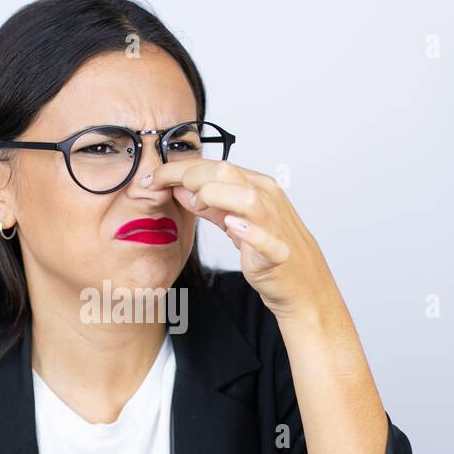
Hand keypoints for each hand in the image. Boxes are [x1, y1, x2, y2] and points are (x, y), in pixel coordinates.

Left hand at [143, 159, 339, 322]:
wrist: (302, 287)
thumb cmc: (270, 253)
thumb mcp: (235, 221)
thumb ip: (209, 205)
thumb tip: (179, 187)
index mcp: (256, 186)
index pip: (214, 165)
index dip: (177, 168)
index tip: (151, 177)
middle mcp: (267, 198)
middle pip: (224, 172)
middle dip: (187, 176)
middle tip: (162, 190)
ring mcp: (275, 224)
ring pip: (244, 197)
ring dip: (214, 196)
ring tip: (197, 206)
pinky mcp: (277, 253)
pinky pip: (264, 238)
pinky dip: (248, 231)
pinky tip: (233, 227)